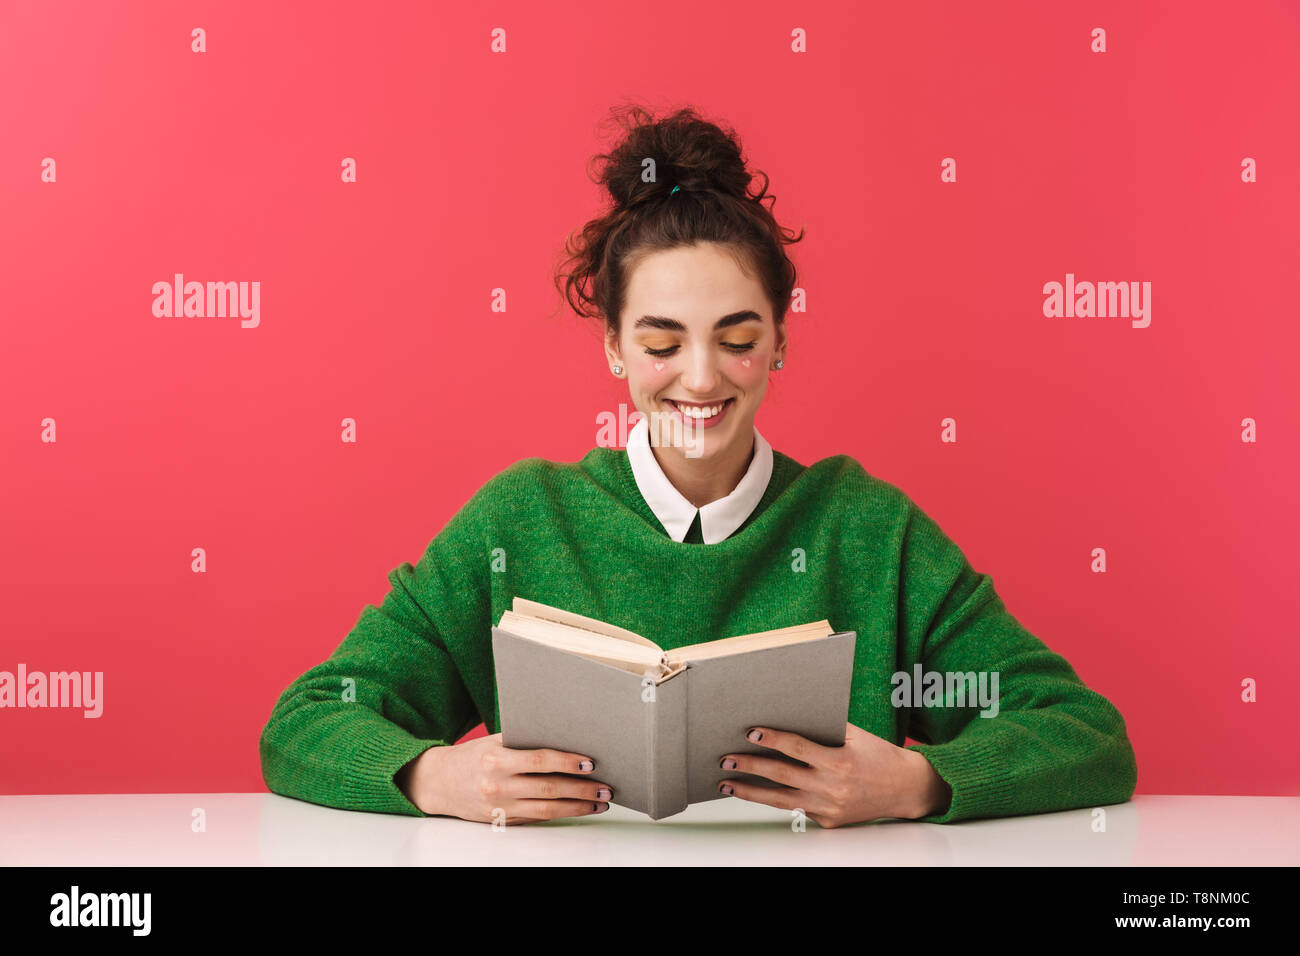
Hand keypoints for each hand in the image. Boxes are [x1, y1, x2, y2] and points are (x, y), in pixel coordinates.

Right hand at [395, 733, 613, 824]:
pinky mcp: (502, 821)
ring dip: (577, 807)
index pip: (539, 760)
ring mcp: (500, 807)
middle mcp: (497, 785)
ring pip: (546, 809)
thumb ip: (523, 741)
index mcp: (495, 759)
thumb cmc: (471, 756)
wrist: (438, 783)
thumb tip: (565, 738)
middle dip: (581, 789)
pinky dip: (560, 814)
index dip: (567, 762)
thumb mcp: (493, 741)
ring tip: (599, 802)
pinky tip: (577, 809)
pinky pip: (537, 819)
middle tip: (606, 788)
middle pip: (548, 788)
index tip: (590, 763)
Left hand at [717, 722, 951, 827]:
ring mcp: (829, 808)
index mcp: (839, 761)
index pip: (797, 748)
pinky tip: (755, 792)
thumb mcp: (856, 736)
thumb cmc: (880, 756)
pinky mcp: (829, 822)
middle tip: (726, 760)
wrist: (907, 789)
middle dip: (750, 767)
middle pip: (782, 776)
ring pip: (781, 801)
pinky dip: (775, 800)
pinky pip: (798, 809)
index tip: (750, 732)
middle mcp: (832, 788)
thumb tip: (789, 713)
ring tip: (727, 784)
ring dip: (750, 792)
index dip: (773, 740)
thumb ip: (825, 728)